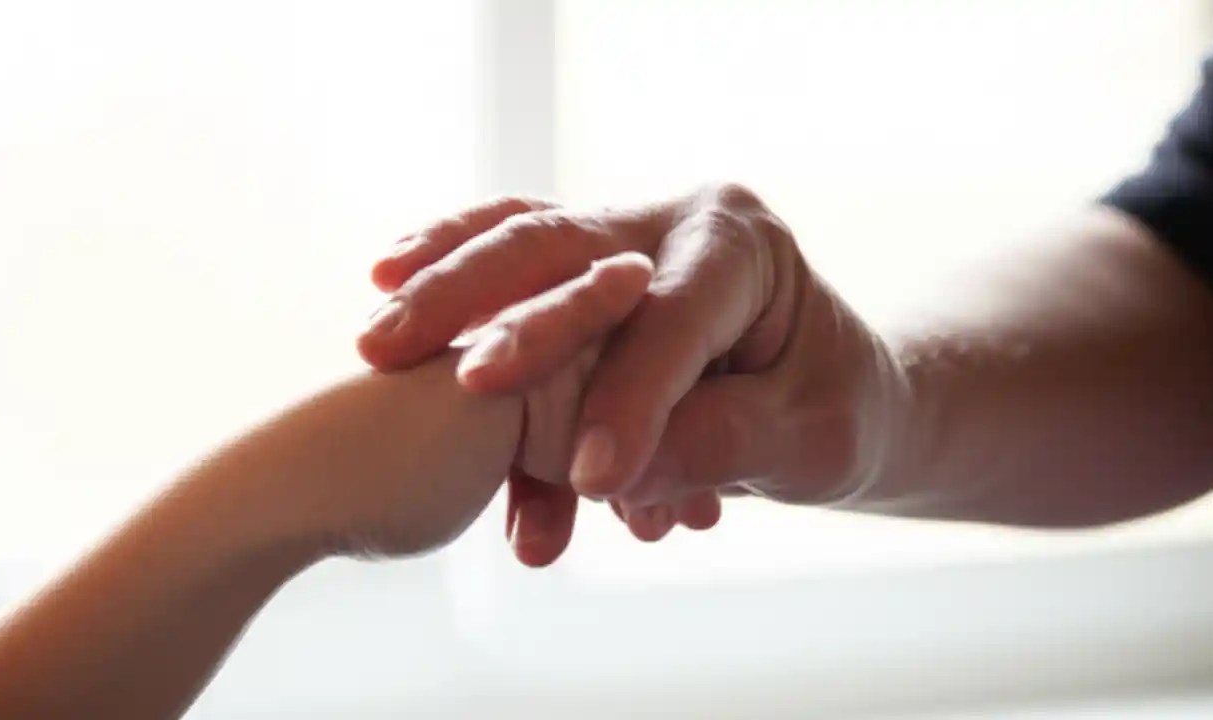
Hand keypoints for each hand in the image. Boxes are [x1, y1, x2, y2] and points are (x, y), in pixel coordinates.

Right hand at [359, 184, 906, 551]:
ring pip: (520, 239)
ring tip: (377, 336)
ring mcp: (625, 235)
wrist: (834, 392)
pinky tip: (390, 282)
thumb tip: (604, 475)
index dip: (628, 402)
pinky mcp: (588, 267)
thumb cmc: (833, 414)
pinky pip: (511, 256)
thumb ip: (724, 445)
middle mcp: (673, 222)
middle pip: (563, 248)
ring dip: (446, 286)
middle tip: (403, 359)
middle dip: (484, 309)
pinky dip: (455, 272)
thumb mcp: (816, 441)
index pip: (668, 325)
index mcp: (742, 247)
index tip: (585, 482)